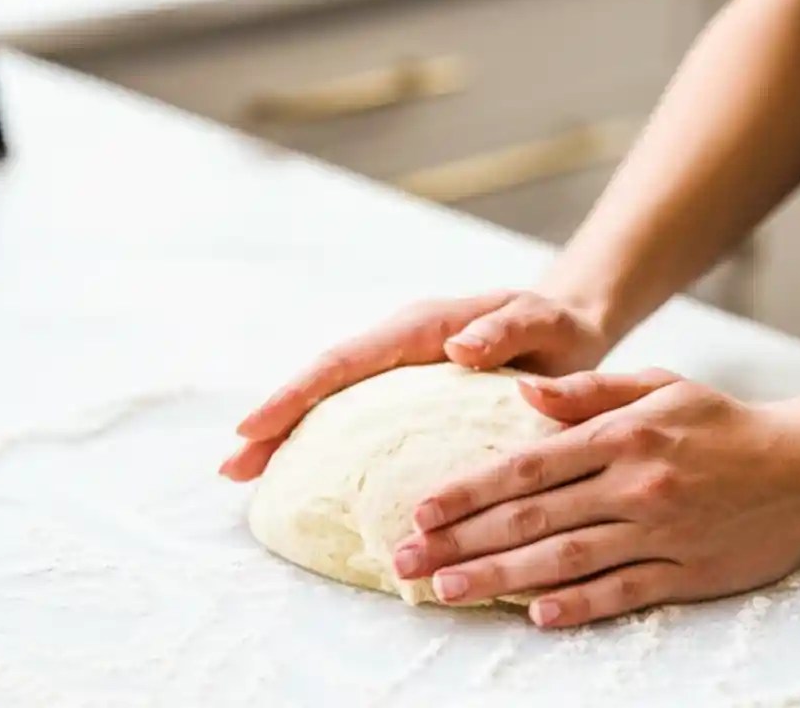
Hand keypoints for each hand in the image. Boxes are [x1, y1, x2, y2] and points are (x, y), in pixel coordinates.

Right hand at [220, 291, 611, 479]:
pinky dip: (323, 447)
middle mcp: (395, 349)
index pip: (343, 362)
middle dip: (274, 423)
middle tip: (231, 470)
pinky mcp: (405, 401)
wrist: (568, 330)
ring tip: (248, 477)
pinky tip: (304, 479)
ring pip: (330, 406)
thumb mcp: (543, 321)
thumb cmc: (555, 327)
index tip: (252, 428)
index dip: (295, 396)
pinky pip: (356, 423)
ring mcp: (396, 377)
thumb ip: (505, 328)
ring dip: (287, 438)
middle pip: (321, 386)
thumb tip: (456, 349)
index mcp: (417, 328)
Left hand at [392, 369, 799, 627]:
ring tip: (447, 589)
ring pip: (566, 560)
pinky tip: (533, 615)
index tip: (422, 509)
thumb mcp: (658, 385)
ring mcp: (660, 533)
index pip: (527, 467)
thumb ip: (587, 391)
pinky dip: (577, 605)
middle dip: (462, 540)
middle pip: (532, 519)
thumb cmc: (720, 422)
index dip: (469, 490)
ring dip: (500, 577)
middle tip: (409, 558)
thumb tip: (521, 391)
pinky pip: (623, 593)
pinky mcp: (687, 573)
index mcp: (621, 437)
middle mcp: (634, 485)